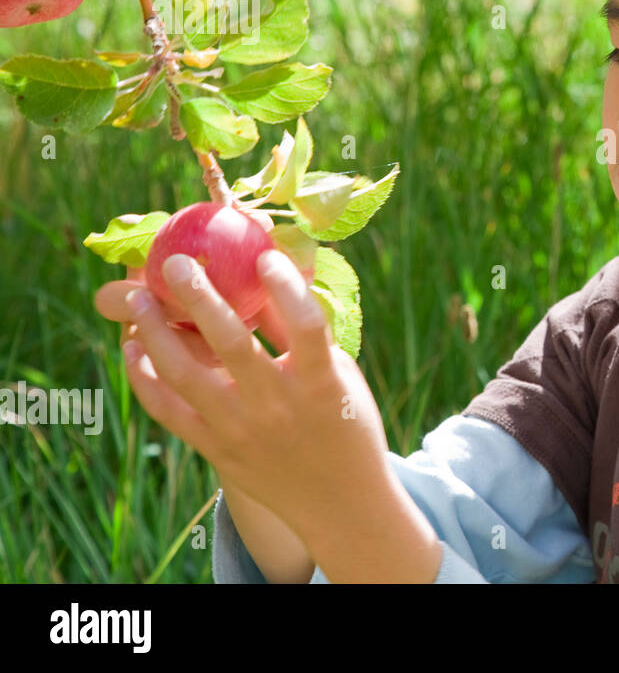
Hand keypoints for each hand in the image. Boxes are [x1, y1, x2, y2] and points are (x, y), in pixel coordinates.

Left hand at [93, 219, 393, 543]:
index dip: (285, 286)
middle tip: (178, 262)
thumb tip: (278, 267)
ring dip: (156, 331)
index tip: (265, 257)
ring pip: (184, 374)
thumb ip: (303, 331)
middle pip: (231, 342)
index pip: (304, 324)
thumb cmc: (345, 423)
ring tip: (137, 299)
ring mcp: (241, 430)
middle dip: (199, 295)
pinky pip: (167, 409)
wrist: (339, 500)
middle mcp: (278, 406)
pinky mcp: (216, 449)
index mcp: (321, 383)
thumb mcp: (340, 376)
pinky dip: (144, 376)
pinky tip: (134, 346)